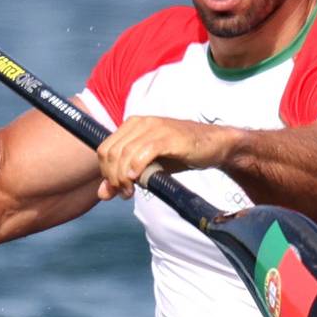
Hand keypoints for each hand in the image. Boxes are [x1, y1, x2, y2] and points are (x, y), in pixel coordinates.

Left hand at [95, 115, 239, 199]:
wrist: (214, 145)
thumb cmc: (181, 153)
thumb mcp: (148, 167)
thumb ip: (124, 177)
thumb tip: (102, 194)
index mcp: (132, 126)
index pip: (103, 149)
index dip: (105, 172)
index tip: (116, 189)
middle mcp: (140, 123)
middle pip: (110, 152)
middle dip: (113, 177)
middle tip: (124, 193)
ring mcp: (155, 128)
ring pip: (124, 153)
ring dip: (123, 177)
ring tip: (132, 191)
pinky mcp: (169, 137)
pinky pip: (143, 152)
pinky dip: (136, 167)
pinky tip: (138, 179)